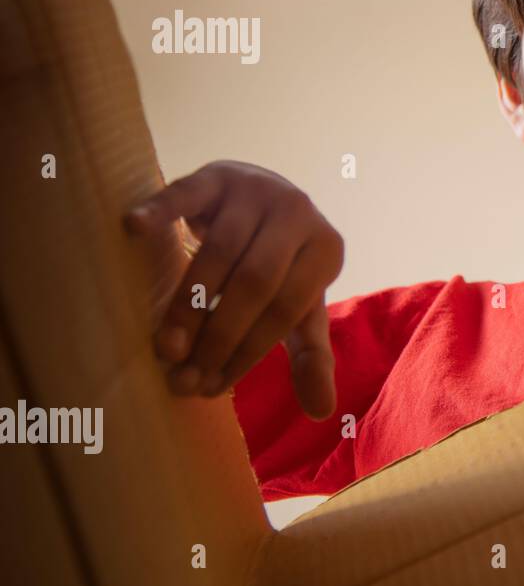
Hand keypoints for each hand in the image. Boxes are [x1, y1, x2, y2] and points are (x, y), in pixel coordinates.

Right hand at [123, 160, 342, 419]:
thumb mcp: (301, 306)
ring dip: (188, 301)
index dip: (248, 351)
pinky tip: (134, 228)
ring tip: (164, 345)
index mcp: (327, 250)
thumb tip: (321, 411)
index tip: (211, 386)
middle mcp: (298, 214)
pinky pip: (185, 193)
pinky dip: (159, 210)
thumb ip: (310, 354)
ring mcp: (257, 189)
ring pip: (219, 250)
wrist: (263, 195)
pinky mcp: (216, 174)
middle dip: (218, 333)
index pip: (286, 310)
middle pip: (255, 282)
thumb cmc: (282, 265)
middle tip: (182, 373)